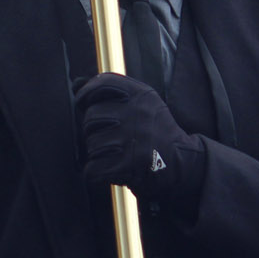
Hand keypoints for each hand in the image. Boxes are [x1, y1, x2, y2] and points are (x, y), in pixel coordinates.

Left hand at [75, 73, 205, 205]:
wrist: (182, 163)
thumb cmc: (155, 131)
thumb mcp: (143, 103)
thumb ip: (112, 91)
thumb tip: (77, 84)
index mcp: (141, 94)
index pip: (102, 83)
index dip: (86, 94)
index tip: (83, 102)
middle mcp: (137, 113)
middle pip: (91, 117)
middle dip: (93, 130)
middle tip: (109, 138)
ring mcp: (133, 138)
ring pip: (91, 145)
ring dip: (97, 154)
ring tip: (115, 155)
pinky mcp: (129, 164)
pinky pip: (93, 169)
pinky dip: (94, 174)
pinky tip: (106, 171)